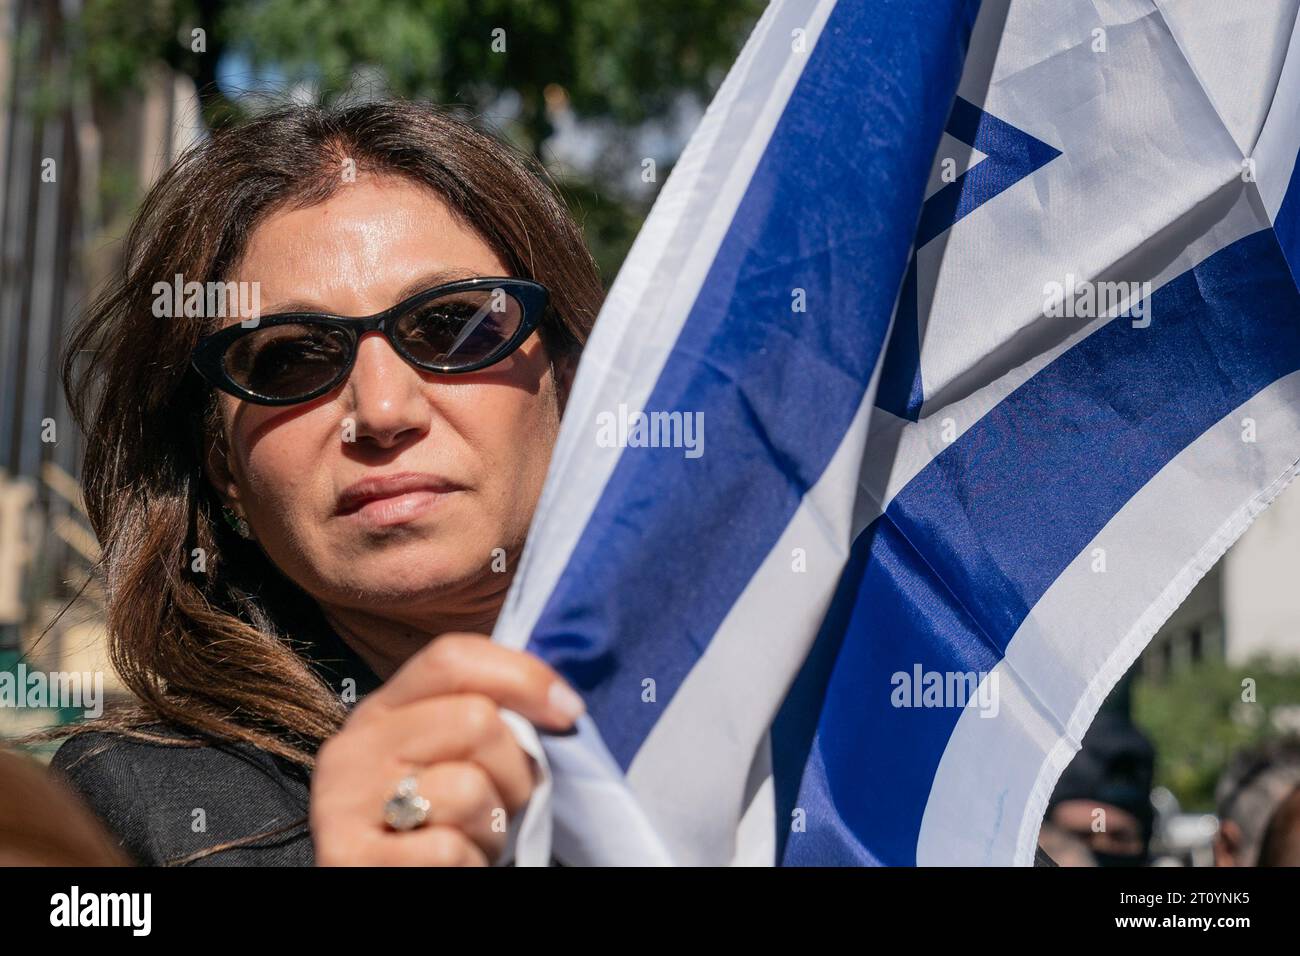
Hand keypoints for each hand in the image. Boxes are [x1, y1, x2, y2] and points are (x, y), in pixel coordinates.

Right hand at [309, 634, 582, 865]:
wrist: (390, 885)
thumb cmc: (436, 829)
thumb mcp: (451, 762)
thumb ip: (483, 725)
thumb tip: (562, 705)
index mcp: (380, 712)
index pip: (452, 658)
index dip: (522, 676)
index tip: (568, 712)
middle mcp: (353, 748)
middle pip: (474, 720)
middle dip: (514, 772)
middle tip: (504, 806)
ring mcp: (344, 803)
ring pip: (467, 789)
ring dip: (491, 829)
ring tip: (471, 841)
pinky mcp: (350, 858)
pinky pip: (448, 850)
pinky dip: (469, 865)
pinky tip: (450, 868)